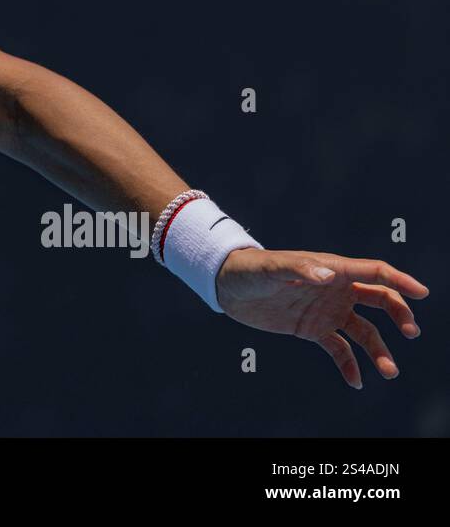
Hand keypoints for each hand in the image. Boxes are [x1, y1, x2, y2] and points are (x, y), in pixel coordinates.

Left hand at [215, 248, 428, 388]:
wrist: (226, 285)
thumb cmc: (250, 269)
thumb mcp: (271, 268)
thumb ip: (298, 269)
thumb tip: (328, 276)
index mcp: (331, 269)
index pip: (374, 272)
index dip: (399, 281)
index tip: (423, 293)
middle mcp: (335, 290)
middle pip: (379, 301)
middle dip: (399, 315)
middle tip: (410, 333)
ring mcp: (326, 311)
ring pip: (364, 332)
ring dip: (379, 351)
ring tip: (388, 372)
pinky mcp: (312, 329)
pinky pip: (339, 350)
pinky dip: (350, 365)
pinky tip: (356, 381)